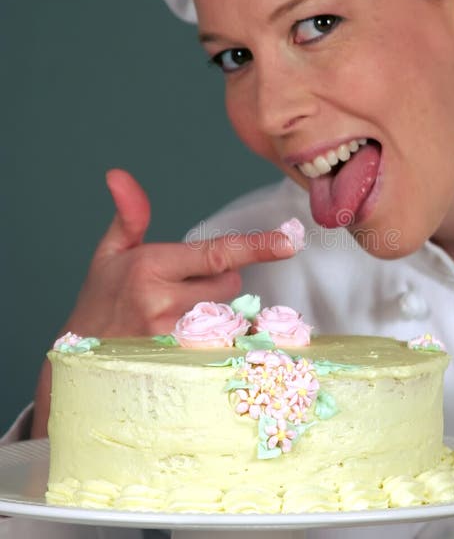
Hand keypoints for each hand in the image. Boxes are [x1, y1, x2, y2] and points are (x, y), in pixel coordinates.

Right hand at [31, 168, 296, 436]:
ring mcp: (173, 336)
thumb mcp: (110, 254)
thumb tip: (118, 175)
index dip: (257, 246)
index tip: (289, 241)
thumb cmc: (100, 302)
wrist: (79, 361)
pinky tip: (185, 340)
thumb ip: (129, 215)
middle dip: (216, 281)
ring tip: (173, 317)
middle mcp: (164, 301)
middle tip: (180, 288)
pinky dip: (212, 338)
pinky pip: (220, 342)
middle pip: (229, 282)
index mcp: (151, 266)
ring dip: (212, 311)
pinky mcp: (180, 362)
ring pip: (226, 312)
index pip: (217, 253)